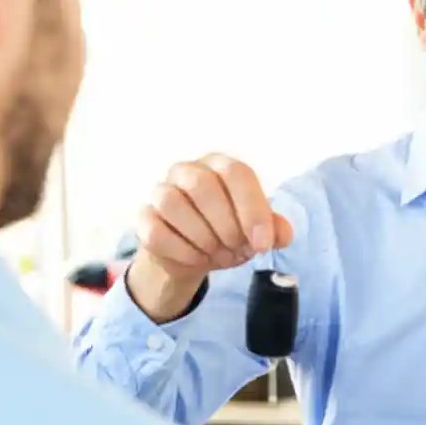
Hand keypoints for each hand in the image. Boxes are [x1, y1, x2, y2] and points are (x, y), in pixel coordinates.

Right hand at [127, 154, 293, 321]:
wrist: (191, 256)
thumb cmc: (227, 233)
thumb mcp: (255, 233)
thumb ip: (274, 229)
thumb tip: (281, 235)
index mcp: (220, 166)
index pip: (236, 173)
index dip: (252, 209)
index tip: (262, 244)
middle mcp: (188, 171)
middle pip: (203, 185)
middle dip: (225, 226)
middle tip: (235, 248)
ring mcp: (161, 192)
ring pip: (173, 204)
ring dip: (201, 238)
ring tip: (216, 253)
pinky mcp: (144, 217)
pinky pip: (156, 231)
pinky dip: (181, 250)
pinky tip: (195, 258)